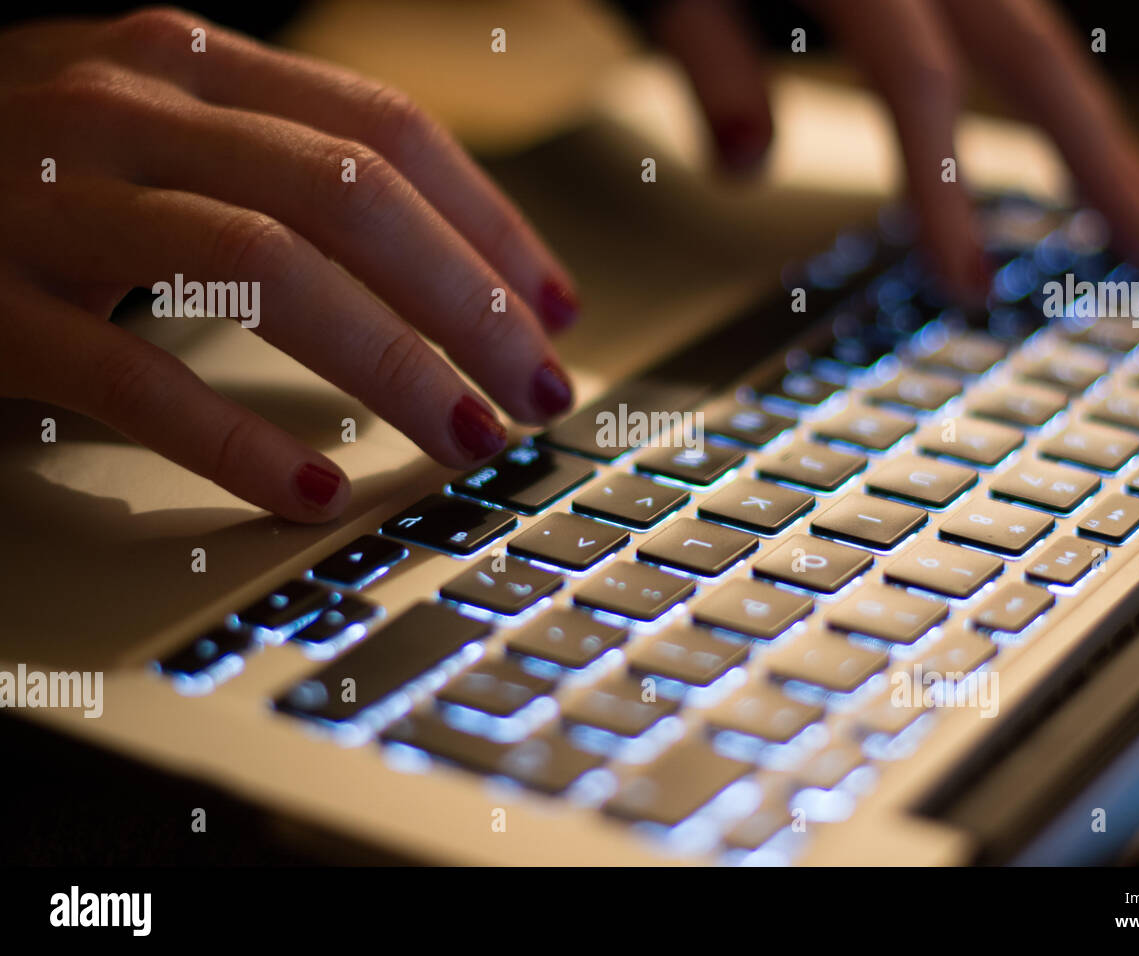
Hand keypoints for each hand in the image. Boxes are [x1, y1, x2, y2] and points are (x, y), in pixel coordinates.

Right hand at [0, 7, 579, 521]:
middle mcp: (123, 108)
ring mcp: (47, 200)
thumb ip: (274, 168)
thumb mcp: (150, 131)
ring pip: (261, 270)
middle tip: (537, 388)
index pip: (383, 132)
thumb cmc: (17, 170)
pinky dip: (237, 436)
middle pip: (346, 197)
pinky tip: (315, 485)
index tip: (556, 307)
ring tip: (465, 436)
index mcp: (186, 64)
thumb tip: (438, 262)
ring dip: (390, 362)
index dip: (489, 223)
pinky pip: (134, 376)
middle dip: (469, 302)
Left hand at [647, 0, 1138, 299]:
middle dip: (1100, 158)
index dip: (949, 191)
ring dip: (1099, 126)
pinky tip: (1082, 133)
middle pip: (1034, 51)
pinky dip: (1057, 86)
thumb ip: (709, 58)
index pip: (919, 82)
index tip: (970, 287)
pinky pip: (1020, 17)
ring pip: (1045, 31)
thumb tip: (749, 160)